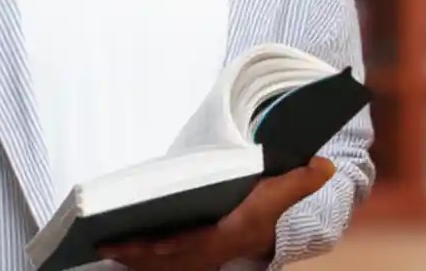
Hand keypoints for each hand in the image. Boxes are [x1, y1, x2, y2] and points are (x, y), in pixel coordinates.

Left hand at [98, 156, 334, 269]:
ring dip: (132, 258)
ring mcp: (195, 256)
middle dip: (138, 254)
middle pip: (169, 257)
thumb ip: (301, 179)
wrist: (265, 228)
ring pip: (159, 263)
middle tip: (106, 243)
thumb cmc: (266, 205)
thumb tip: (323, 165)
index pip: (197, 243)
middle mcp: (209, 251)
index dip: (173, 246)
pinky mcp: (183, 254)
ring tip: (102, 245)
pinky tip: (113, 249)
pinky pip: (156, 260)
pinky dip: (135, 257)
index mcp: (228, 235)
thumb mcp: (284, 191)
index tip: (149, 244)